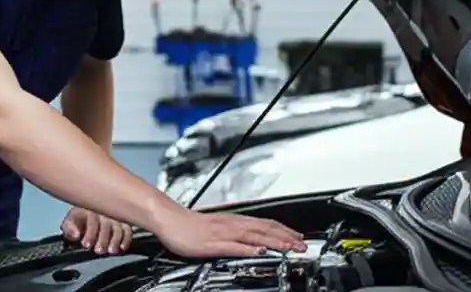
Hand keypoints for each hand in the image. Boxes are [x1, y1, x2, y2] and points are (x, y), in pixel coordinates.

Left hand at [61, 207, 133, 254]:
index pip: (92, 220)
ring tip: (111, 251)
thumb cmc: (81, 218)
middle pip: (106, 225)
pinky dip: (126, 239)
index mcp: (89, 208)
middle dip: (103, 239)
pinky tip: (122, 247)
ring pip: (118, 228)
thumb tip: (75, 235)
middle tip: (99, 250)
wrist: (93, 209)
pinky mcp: (125, 221)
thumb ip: (69, 228)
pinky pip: (128, 230)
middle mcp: (104, 211)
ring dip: (115, 240)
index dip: (90, 234)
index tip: (86, 244)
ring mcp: (115, 216)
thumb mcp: (71, 221)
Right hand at [153, 208, 305, 258]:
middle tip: (302, 245)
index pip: (265, 224)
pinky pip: (233, 246)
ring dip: (273, 241)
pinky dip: (248, 248)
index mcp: (233, 221)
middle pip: (264, 229)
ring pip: (254, 236)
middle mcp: (232, 224)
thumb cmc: (189, 225)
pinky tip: (258, 251)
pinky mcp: (212, 243)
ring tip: (289, 248)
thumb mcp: (217, 228)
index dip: (283, 230)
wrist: (169, 220)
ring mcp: (223, 233)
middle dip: (285, 237)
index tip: (298, 238)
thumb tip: (252, 242)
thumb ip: (235, 235)